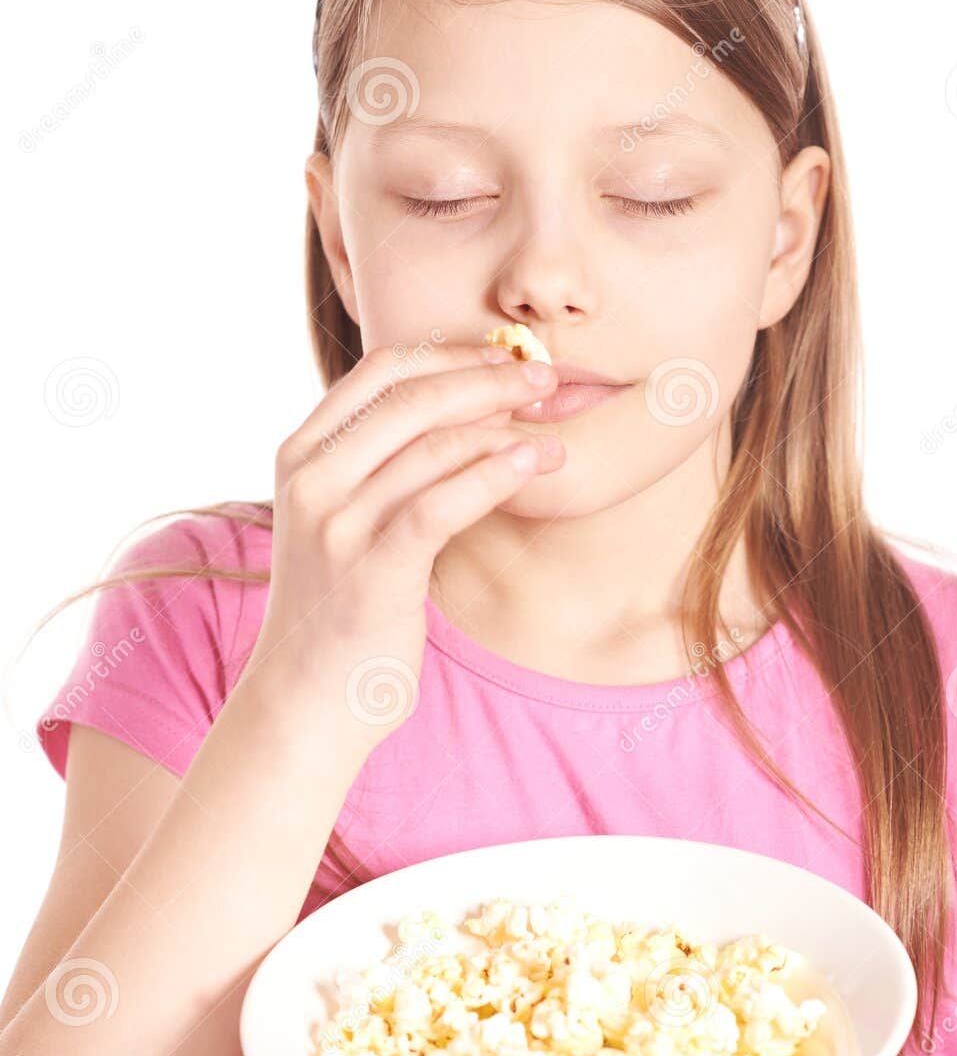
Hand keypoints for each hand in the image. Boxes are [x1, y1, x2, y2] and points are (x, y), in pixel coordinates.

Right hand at [243, 340, 562, 738]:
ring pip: (433, 448)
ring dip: (505, 431)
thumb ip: (379, 466)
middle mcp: (311, 481)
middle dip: (488, 381)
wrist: (305, 701)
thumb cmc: (341, 608)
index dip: (450, 354)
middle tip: (546, 380)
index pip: (381, 371)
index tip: (504, 357)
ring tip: (555, 436)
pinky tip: (532, 465)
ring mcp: (335, 527)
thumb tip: (463, 410)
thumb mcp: (342, 520)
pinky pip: (440, 506)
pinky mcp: (371, 574)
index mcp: (302, 455)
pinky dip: (493, 475)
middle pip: (413, 398)